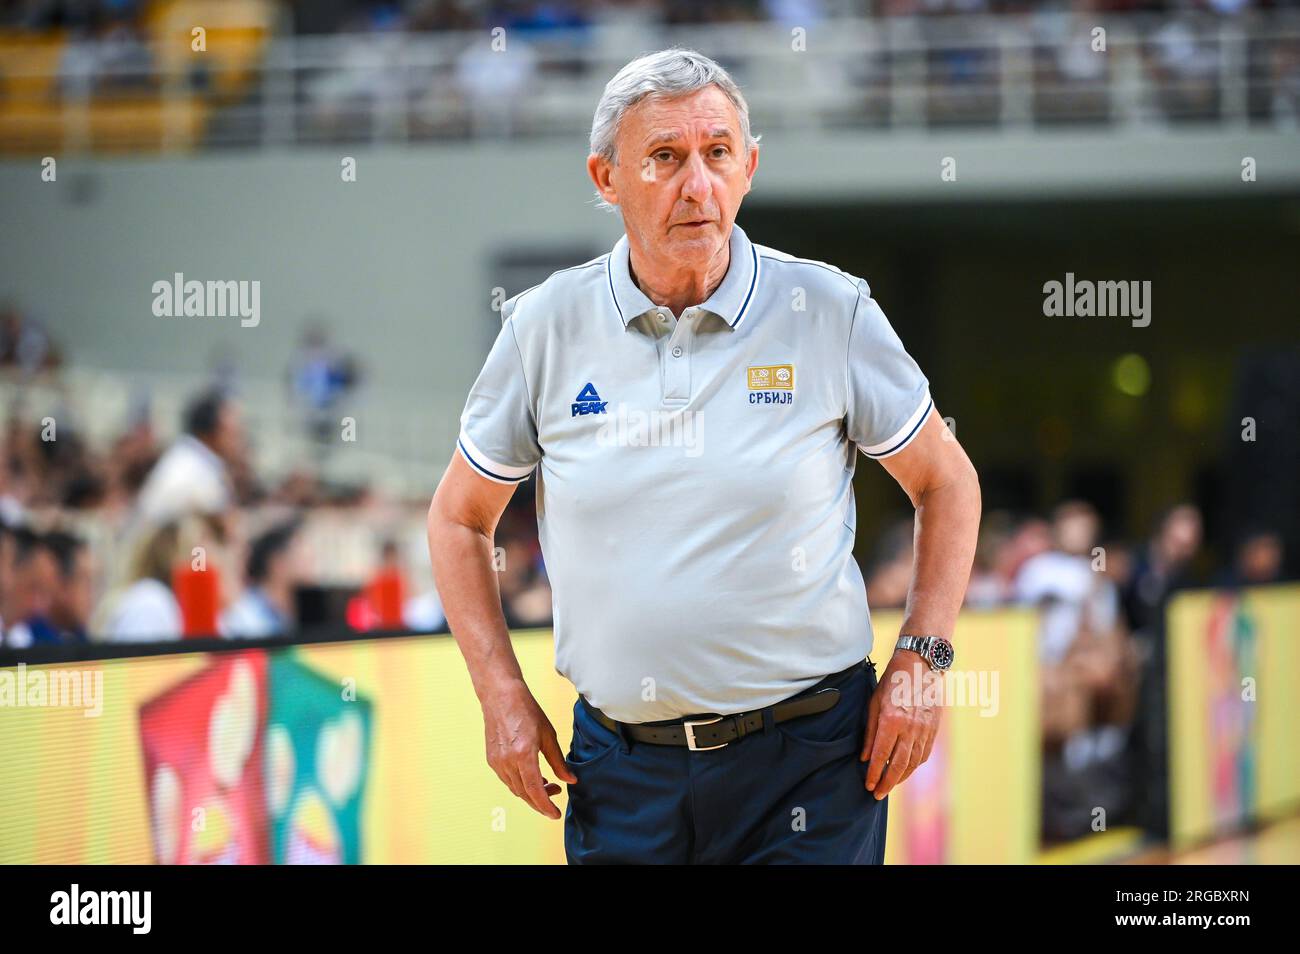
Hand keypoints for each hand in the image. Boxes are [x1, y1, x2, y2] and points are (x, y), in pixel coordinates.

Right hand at [480, 678, 576, 819]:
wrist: (500, 696)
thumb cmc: (527, 711)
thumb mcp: (548, 735)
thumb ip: (558, 761)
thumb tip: (570, 780)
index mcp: (524, 754)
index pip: (535, 790)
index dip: (546, 806)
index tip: (555, 814)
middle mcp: (507, 761)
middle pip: (524, 794)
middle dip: (541, 801)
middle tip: (556, 794)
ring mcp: (497, 761)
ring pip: (515, 789)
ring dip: (531, 792)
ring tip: (547, 783)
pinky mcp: (491, 759)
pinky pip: (507, 780)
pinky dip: (520, 784)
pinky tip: (531, 776)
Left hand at [860, 650, 942, 799]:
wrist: (920, 666)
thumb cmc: (892, 682)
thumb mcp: (873, 703)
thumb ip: (869, 732)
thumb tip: (865, 758)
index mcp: (892, 720)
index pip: (881, 755)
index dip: (874, 773)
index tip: (868, 785)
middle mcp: (910, 728)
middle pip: (899, 765)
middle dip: (887, 783)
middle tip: (878, 794)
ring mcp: (924, 730)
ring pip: (913, 762)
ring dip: (901, 777)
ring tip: (890, 785)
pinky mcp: (933, 729)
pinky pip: (923, 754)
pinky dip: (914, 766)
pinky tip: (905, 770)